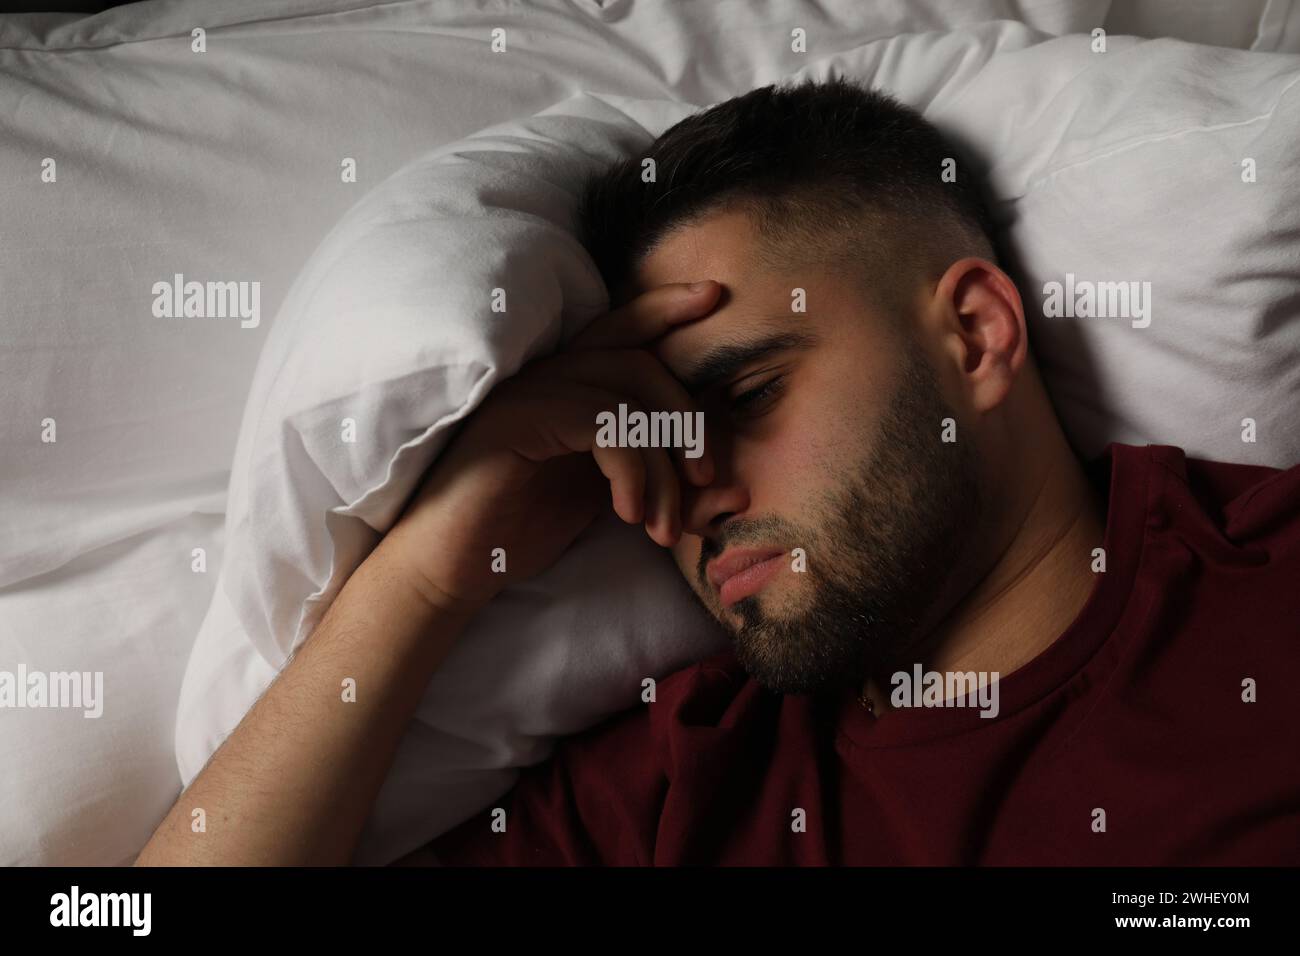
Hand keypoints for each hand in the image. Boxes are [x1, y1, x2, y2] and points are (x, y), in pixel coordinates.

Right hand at [380, 280, 720, 614]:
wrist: (448, 566)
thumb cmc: (521, 530)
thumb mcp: (611, 506)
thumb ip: (671, 492)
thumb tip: (740, 493)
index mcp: (568, 384)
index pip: (623, 329)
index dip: (667, 307)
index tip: (716, 296)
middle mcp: (547, 375)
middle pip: (640, 361)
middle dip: (689, 418)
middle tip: (709, 479)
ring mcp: (527, 392)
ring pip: (626, 396)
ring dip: (663, 465)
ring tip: (664, 526)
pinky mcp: (516, 420)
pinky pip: (600, 423)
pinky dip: (631, 469)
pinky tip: (630, 515)